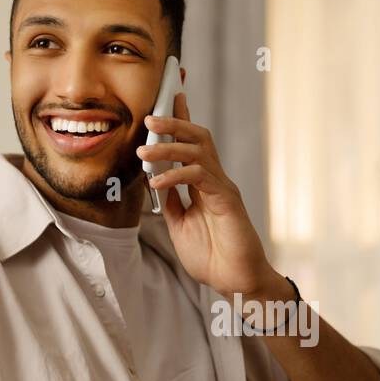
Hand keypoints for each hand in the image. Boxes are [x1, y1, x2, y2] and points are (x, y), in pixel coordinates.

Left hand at [138, 92, 275, 297]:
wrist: (236, 282)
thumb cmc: (213, 258)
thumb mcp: (180, 227)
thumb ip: (171, 203)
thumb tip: (155, 180)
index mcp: (205, 185)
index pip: (193, 145)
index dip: (183, 120)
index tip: (170, 98)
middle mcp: (216, 181)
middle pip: (199, 138)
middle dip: (175, 123)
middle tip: (150, 117)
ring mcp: (223, 189)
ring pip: (199, 151)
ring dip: (169, 146)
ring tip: (144, 149)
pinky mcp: (226, 200)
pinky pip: (199, 177)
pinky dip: (175, 175)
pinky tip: (157, 181)